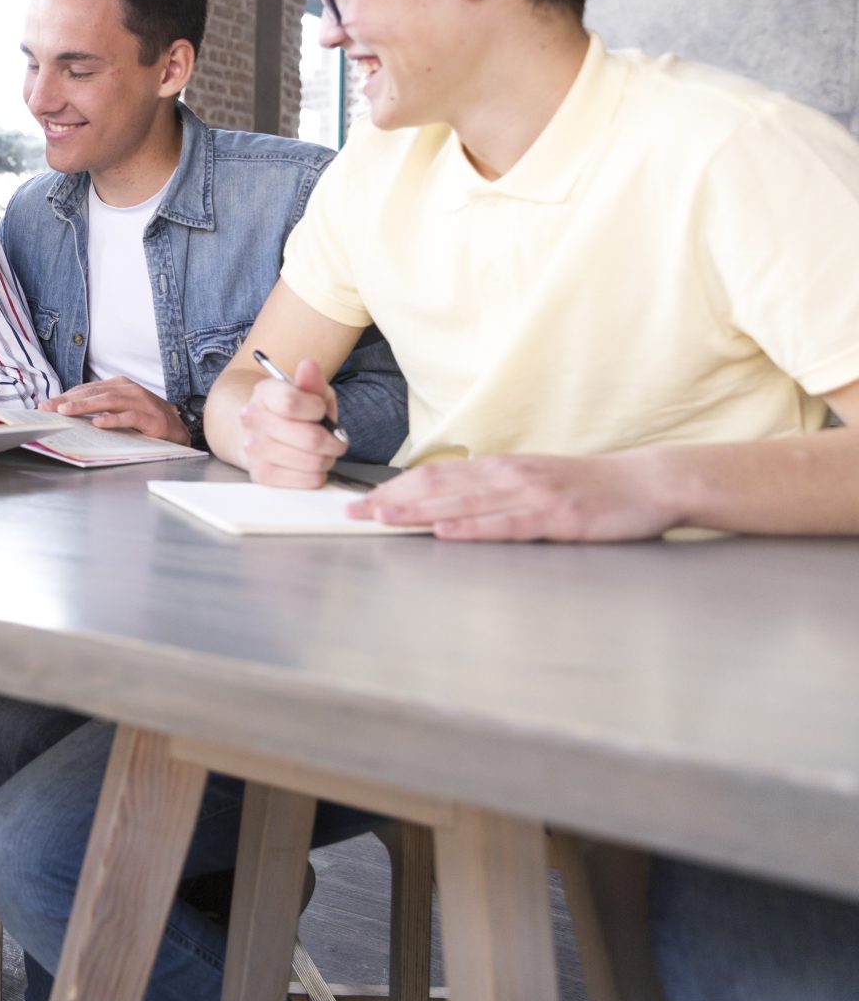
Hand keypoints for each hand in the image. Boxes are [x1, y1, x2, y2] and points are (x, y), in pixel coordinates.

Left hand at [40, 378, 188, 441]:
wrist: (177, 429)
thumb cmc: (144, 418)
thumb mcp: (119, 409)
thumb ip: (98, 407)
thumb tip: (66, 411)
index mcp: (118, 385)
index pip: (86, 389)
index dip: (65, 396)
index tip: (45, 405)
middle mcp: (128, 389)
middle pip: (93, 393)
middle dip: (68, 400)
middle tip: (48, 408)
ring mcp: (141, 402)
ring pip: (108, 401)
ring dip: (84, 406)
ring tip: (66, 412)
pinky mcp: (151, 418)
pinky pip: (129, 417)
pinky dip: (112, 420)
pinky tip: (98, 423)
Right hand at [238, 359, 344, 488]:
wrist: (262, 433)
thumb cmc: (294, 412)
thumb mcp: (309, 393)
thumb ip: (312, 382)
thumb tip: (308, 365)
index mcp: (263, 392)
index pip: (291, 403)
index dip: (317, 409)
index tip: (320, 410)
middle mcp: (252, 419)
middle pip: (310, 438)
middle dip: (333, 441)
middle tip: (334, 440)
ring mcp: (253, 449)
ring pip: (312, 461)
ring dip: (326, 459)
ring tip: (322, 452)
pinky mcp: (261, 475)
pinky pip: (306, 480)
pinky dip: (317, 475)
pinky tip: (309, 465)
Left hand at [348, 451, 678, 541]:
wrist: (647, 482)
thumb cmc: (586, 488)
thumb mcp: (531, 483)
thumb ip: (491, 492)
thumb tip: (445, 504)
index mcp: (500, 468)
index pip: (436, 476)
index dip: (395, 488)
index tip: (361, 499)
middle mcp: (509, 476)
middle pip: (439, 487)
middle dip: (392, 500)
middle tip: (352, 512)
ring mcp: (532, 495)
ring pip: (464, 503)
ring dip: (419, 513)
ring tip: (382, 519)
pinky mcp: (557, 518)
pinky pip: (507, 524)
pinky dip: (473, 528)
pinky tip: (445, 532)